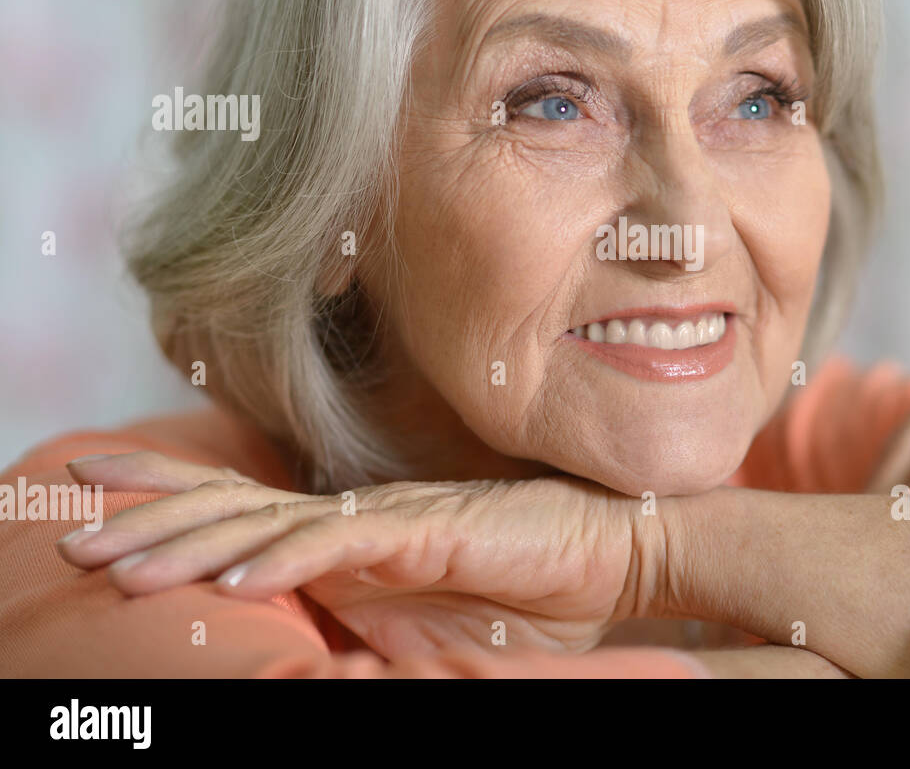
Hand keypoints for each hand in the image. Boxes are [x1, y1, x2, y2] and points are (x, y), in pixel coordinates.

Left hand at [57, 453, 656, 657]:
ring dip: (188, 541)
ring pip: (268, 521)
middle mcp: (355, 515)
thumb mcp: (429, 624)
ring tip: (116, 561)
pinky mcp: (426, 532)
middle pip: (234, 505)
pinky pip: (341, 545)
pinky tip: (233, 573)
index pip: (244, 505)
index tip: (97, 491)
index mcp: (349, 534)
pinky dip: (284, 555)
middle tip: (69, 526)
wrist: (607, 556)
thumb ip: (368, 623)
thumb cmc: (526, 591)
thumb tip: (311, 652)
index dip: (170, 494)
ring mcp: (386, 521)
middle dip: (148, 513)